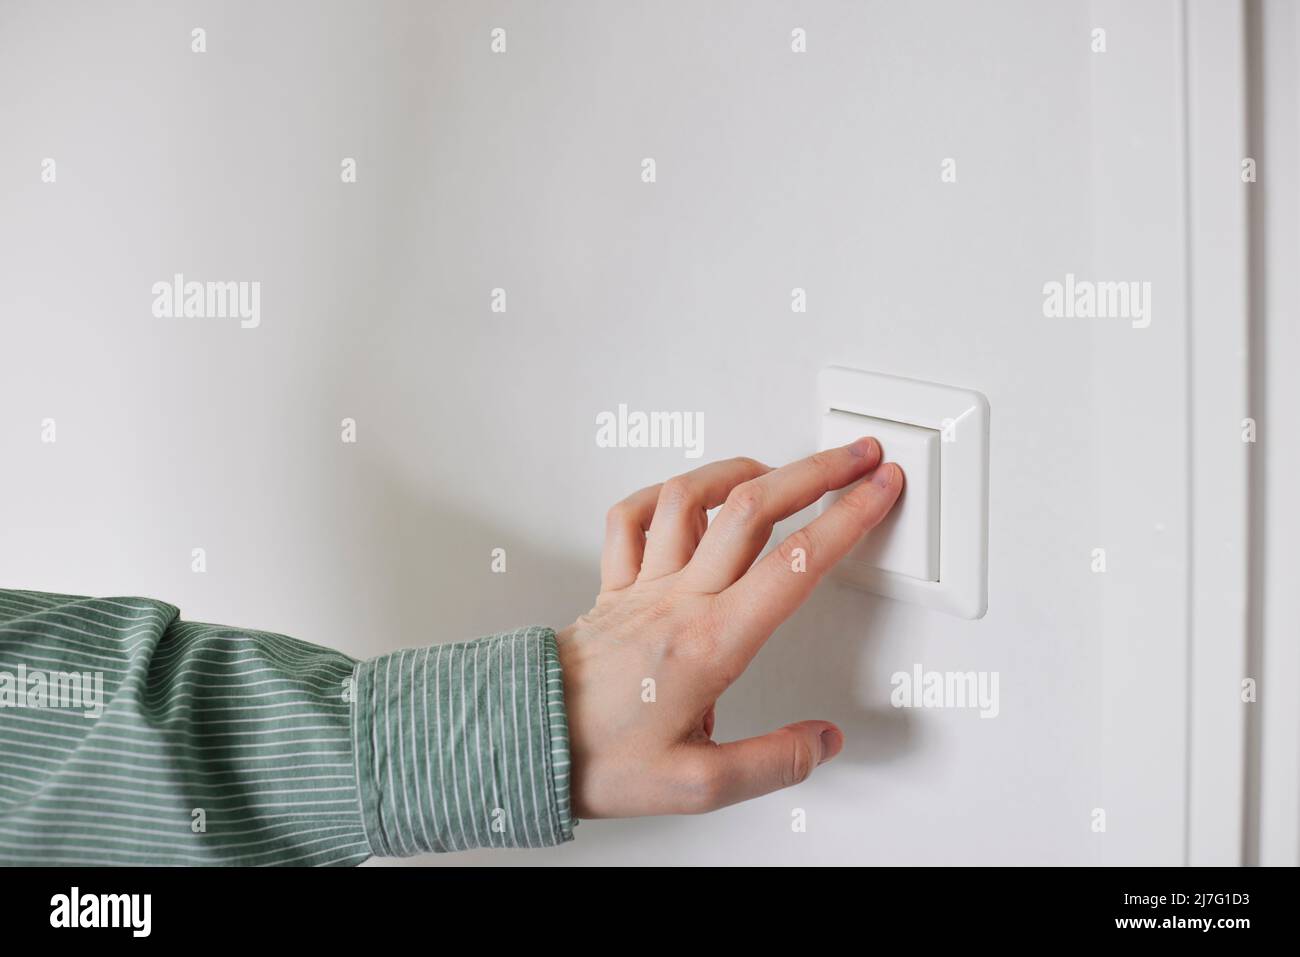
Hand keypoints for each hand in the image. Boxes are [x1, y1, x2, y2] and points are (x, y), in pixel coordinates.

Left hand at [557, 438, 902, 818]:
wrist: (521, 741)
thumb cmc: (598, 759)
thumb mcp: (697, 786)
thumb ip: (772, 762)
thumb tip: (823, 741)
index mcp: (710, 644)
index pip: (795, 564)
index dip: (847, 517)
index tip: (879, 489)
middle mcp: (679, 601)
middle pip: (755, 509)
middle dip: (817, 472)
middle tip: (855, 456)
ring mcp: (643, 585)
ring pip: (695, 499)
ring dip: (744, 470)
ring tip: (780, 468)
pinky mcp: (612, 586)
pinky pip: (632, 518)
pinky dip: (665, 494)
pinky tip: (689, 494)